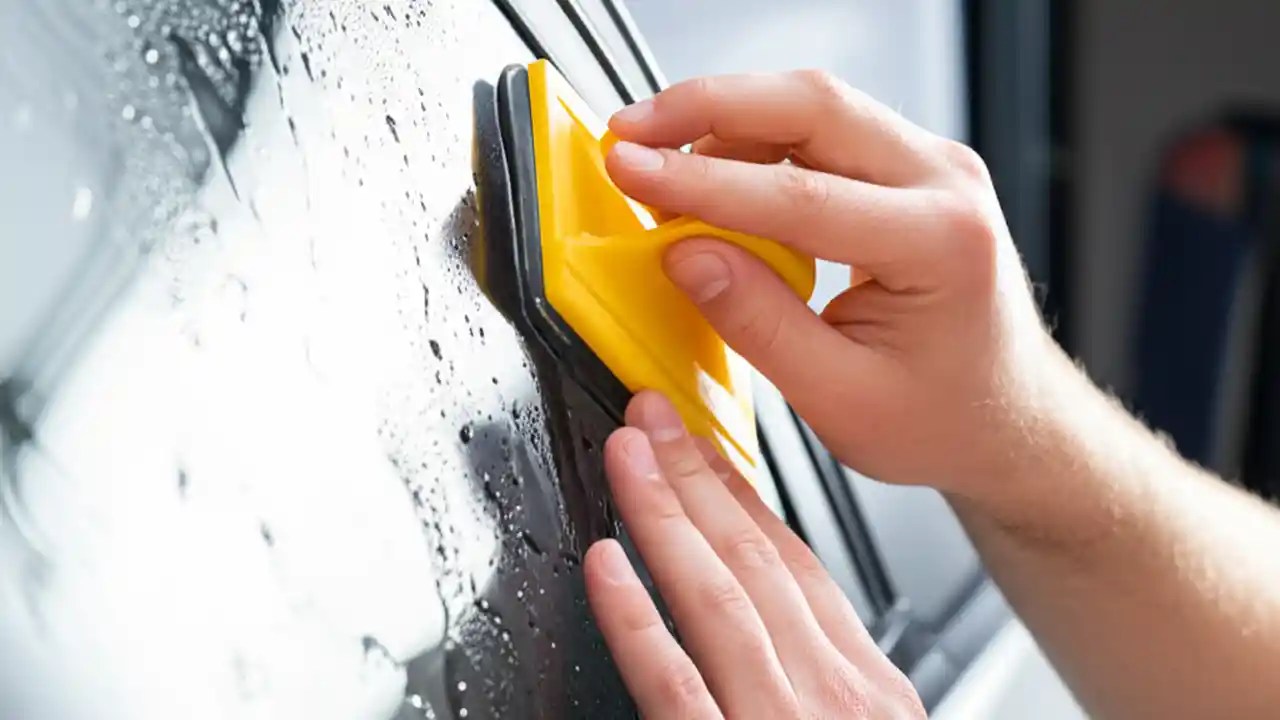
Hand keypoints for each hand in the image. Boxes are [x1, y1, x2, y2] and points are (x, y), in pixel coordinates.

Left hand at [585, 391, 924, 718]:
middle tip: (653, 420)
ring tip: (627, 456)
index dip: (744, 499)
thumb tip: (772, 638)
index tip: (703, 452)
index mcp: (869, 689)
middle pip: (757, 565)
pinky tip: (606, 567)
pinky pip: (673, 685)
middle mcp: (832, 698)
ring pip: (718, 601)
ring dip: (665, 514)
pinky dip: (635, 621)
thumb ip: (821, 686)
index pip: (801, 570)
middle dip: (698, 479)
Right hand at [604, 71, 1062, 498]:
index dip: (700, 180)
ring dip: (725, 118)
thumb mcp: (840, 398)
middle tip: (630, 131)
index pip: (799, 194)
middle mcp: (945, 182)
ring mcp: (931, 165)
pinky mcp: (907, 168)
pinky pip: (822, 130)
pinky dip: (755, 141)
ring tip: (656, 158)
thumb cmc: (945, 419)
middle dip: (706, 108)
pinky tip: (708, 169)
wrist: (1010, 418)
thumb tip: (684, 256)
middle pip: (811, 105)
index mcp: (942, 243)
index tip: (629, 170)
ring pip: (812, 105)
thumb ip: (758, 324)